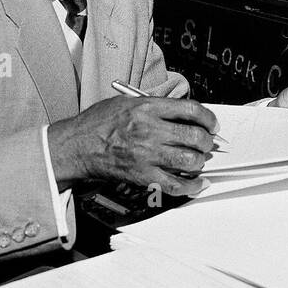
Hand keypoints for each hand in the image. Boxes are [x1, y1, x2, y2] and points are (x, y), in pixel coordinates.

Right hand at [48, 96, 218, 195]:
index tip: (212, 124)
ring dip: (200, 161)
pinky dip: (191, 186)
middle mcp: (150, 130)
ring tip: (199, 159)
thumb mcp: (127, 101)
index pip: (192, 110)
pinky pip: (174, 185)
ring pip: (189, 160)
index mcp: (148, 108)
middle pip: (195, 136)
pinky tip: (197, 183)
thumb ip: (155, 106)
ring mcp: (147, 154)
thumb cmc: (98, 123)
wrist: (76, 146)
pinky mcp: (142, 175)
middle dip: (207, 141)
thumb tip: (182, 113)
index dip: (209, 118)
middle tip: (207, 143)